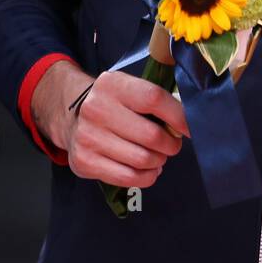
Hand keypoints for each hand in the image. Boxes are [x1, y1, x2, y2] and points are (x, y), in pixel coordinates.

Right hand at [32, 61, 189, 187]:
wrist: (71, 116)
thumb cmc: (113, 103)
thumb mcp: (129, 88)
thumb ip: (155, 101)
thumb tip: (185, 124)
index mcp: (113, 85)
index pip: (154, 99)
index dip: (178, 116)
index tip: (190, 129)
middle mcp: (97, 109)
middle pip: (151, 135)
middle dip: (171, 145)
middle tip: (172, 145)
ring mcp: (88, 137)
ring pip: (142, 159)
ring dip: (159, 161)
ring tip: (158, 156)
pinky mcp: (84, 162)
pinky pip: (128, 177)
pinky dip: (146, 177)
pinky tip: (148, 169)